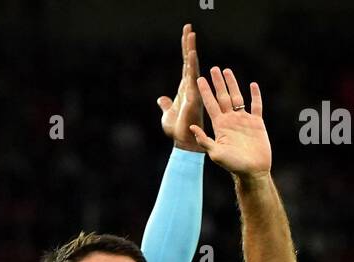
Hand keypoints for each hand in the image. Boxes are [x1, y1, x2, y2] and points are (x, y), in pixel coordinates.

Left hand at [157, 24, 203, 152]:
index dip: (186, 49)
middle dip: (188, 44)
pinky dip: (192, 65)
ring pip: (191, 66)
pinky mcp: (193, 96)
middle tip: (188, 27)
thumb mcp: (167, 114)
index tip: (187, 34)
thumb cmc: (178, 130)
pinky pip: (192, 77)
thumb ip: (165, 104)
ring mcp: (192, 90)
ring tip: (190, 34)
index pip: (185, 64)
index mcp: (185, 88)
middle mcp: (190, 86)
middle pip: (189, 60)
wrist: (184, 141)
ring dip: (190, 49)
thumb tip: (160, 99)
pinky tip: (191, 53)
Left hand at [190, 67, 271, 177]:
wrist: (252, 171)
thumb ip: (204, 140)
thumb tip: (191, 128)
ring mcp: (244, 120)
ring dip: (232, 84)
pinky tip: (253, 85)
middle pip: (223, 97)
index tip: (199, 79)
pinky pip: (256, 105)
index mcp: (220, 126)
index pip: (211, 105)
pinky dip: (255, 95)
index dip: (205, 92)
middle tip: (212, 69)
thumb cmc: (233, 165)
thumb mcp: (216, 153)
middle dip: (217, 83)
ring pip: (237, 97)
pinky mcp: (257, 123)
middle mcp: (231, 120)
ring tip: (227, 71)